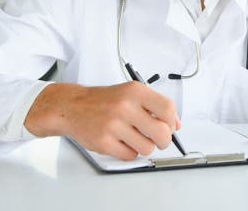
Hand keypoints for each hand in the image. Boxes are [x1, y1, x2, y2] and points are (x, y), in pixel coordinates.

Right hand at [24, 82, 179, 159]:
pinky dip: (130, 152)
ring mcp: (113, 125)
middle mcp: (124, 107)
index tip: (169, 126)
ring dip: (145, 147)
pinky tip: (122, 142)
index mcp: (134, 91)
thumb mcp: (130, 93)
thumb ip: (154, 106)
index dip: (172, 122)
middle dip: (164, 140)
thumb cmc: (104, 100)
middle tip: (159, 139)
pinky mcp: (103, 142)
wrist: (72, 106)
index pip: (167, 109)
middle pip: (161, 133)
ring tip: (135, 138)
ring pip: (147, 148)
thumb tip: (176, 124)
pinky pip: (130, 156)